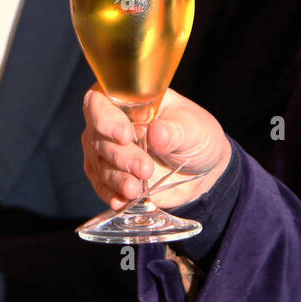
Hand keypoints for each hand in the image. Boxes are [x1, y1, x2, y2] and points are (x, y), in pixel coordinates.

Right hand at [82, 86, 231, 210]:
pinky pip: (102, 187)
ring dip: (117, 178)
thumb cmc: (195, 135)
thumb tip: (156, 132)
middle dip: (121, 156)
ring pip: (100, 164)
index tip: (126, 136)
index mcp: (128, 101)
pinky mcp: (111, 177)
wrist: (201, 168)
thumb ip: (173, 131)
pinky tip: (122, 201)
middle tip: (145, 169)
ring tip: (135, 190)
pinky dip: (112, 194)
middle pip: (99, 138)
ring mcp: (108, 152)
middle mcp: (111, 124)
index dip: (106, 119)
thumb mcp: (192, 128)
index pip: (100, 103)